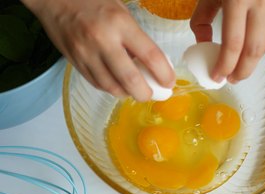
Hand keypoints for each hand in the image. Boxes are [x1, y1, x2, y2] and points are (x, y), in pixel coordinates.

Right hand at [21, 0, 174, 100]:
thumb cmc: (93, 2)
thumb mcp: (122, 13)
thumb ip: (136, 38)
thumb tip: (151, 65)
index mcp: (120, 23)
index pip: (150, 55)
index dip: (164, 74)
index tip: (169, 83)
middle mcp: (103, 41)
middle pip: (130, 79)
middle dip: (145, 93)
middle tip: (152, 94)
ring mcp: (86, 54)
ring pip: (111, 87)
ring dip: (127, 94)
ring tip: (135, 91)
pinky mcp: (74, 63)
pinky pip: (96, 84)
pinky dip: (111, 89)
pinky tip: (118, 86)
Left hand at [190, 0, 264, 83]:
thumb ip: (203, 18)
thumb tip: (203, 44)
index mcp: (238, 0)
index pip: (234, 44)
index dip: (225, 65)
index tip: (217, 77)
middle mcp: (260, 4)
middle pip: (255, 50)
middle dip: (243, 71)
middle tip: (231, 80)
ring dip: (253, 62)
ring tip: (239, 71)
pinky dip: (259, 46)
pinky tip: (248, 51)